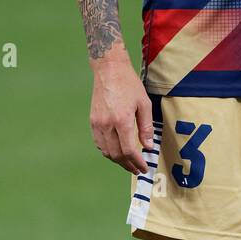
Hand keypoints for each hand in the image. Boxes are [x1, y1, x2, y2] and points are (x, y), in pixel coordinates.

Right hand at [90, 54, 153, 174]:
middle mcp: (107, 125)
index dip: (137, 162)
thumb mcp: (144, 104)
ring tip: (128, 163)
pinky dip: (108, 151)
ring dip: (117, 160)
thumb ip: (146, 127)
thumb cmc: (129, 84)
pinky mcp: (93, 121)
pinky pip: (99, 143)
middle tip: (137, 169)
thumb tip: (147, 147)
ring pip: (106, 151)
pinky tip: (116, 151)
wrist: (109, 70)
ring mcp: (97, 124)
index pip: (128, 151)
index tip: (144, 168)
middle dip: (127, 165)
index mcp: (122, 121)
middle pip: (116, 155)